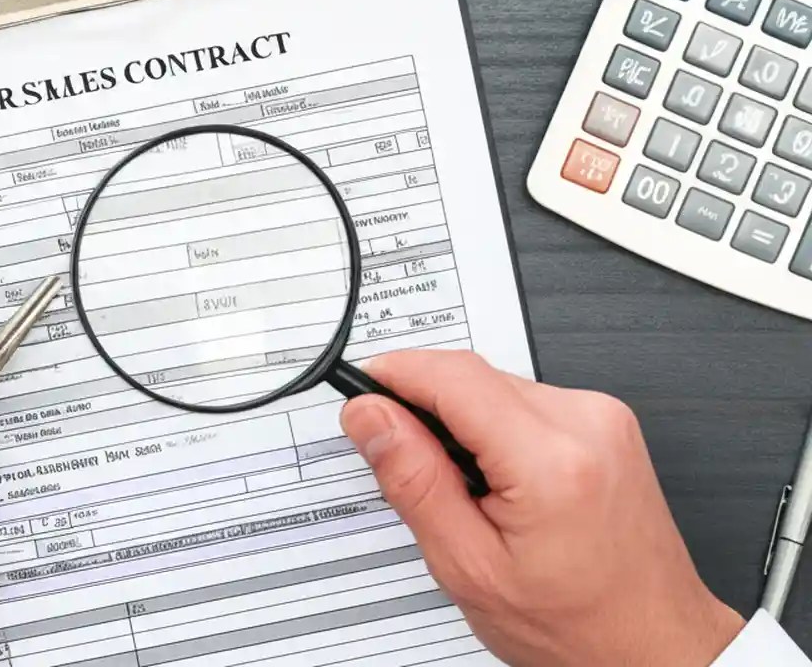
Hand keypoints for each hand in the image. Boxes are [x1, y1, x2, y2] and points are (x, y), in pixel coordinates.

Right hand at [340, 350, 744, 666]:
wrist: (652, 643)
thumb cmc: (576, 624)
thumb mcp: (468, 565)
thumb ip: (414, 480)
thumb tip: (371, 417)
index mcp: (551, 461)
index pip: (454, 377)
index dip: (396, 375)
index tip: (362, 391)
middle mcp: (586, 423)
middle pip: (473, 376)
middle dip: (424, 405)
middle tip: (399, 458)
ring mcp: (603, 417)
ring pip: (497, 385)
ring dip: (461, 418)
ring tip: (462, 488)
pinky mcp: (606, 421)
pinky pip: (526, 400)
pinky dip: (495, 427)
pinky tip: (496, 479)